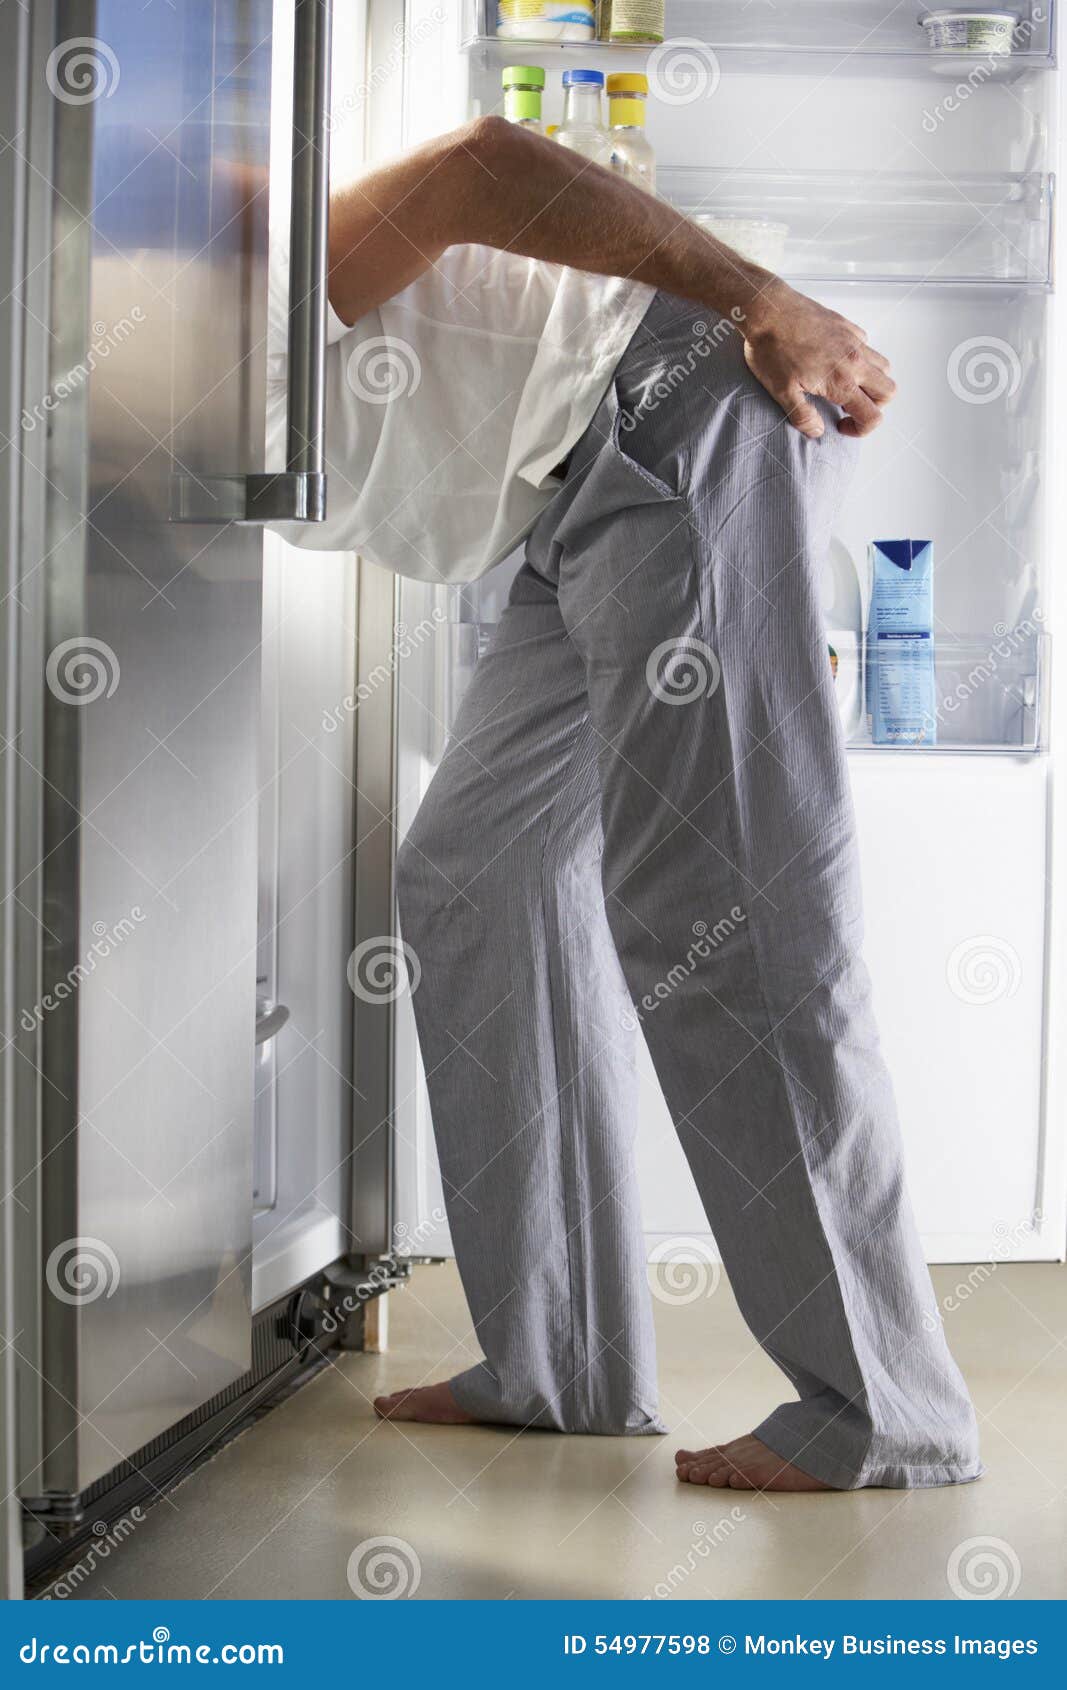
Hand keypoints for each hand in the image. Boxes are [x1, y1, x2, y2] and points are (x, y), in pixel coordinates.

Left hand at [740, 280, 895, 439]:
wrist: (769, 310)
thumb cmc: (772, 348)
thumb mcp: (781, 391)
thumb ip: (803, 416)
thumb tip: (817, 431)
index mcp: (841, 381)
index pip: (872, 416)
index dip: (861, 429)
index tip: (842, 426)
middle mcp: (854, 360)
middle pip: (888, 390)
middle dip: (875, 406)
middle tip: (849, 408)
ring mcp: (853, 341)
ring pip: (884, 367)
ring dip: (873, 382)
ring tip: (847, 386)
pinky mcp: (847, 326)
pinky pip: (868, 346)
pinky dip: (862, 359)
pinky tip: (838, 362)